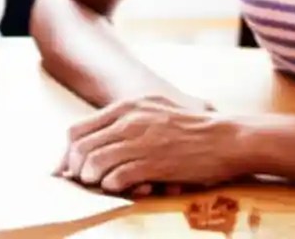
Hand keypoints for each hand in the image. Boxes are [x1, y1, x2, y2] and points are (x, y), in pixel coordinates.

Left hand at [56, 96, 246, 195]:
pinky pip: (118, 176)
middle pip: (80, 148)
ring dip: (91, 178)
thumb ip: (125, 122)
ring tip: (97, 184)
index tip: (67, 167)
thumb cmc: (190, 128)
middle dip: (74, 168)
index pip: (77, 129)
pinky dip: (112, 185)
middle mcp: (129, 121)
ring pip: (95, 162)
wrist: (227, 138)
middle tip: (79, 180)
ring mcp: (140, 141)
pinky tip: (117, 187)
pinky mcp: (154, 162)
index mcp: (126, 107)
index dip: (68, 152)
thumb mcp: (153, 111)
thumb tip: (98, 142)